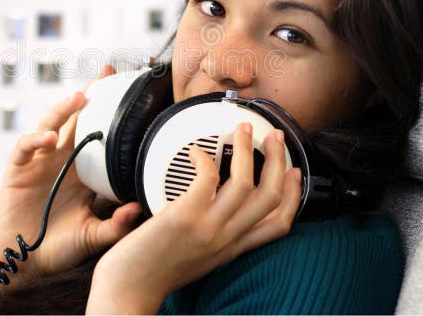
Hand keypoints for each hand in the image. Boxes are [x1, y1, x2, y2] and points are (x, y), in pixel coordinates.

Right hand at [0, 65, 142, 289]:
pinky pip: (26, 147)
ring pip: (50, 125)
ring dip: (63, 110)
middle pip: (76, 120)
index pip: (99, 136)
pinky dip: (36, 139)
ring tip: (80, 98)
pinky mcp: (17, 170)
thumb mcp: (92, 237)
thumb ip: (116, 226)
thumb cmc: (58, 249)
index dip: (111, 114)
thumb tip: (139, 208)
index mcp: (83, 172)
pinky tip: (50, 139)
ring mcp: (39, 162)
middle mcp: (62, 161)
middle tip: (106, 73)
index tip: (132, 95)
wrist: (24, 265)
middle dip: (90, 95)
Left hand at [87, 122, 301, 313]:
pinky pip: (207, 178)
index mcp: (233, 249)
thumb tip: (217, 205)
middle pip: (270, 198)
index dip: (294, 194)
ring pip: (245, 184)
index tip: (294, 171)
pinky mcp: (185, 217)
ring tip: (242, 130)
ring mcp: (208, 229)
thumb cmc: (153, 271)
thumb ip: (213, 235)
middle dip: (279, 161)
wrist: (128, 291)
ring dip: (247, 150)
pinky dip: (205, 158)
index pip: (280, 224)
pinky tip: (196, 152)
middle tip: (275, 136)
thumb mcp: (198, 257)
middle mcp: (227, 240)